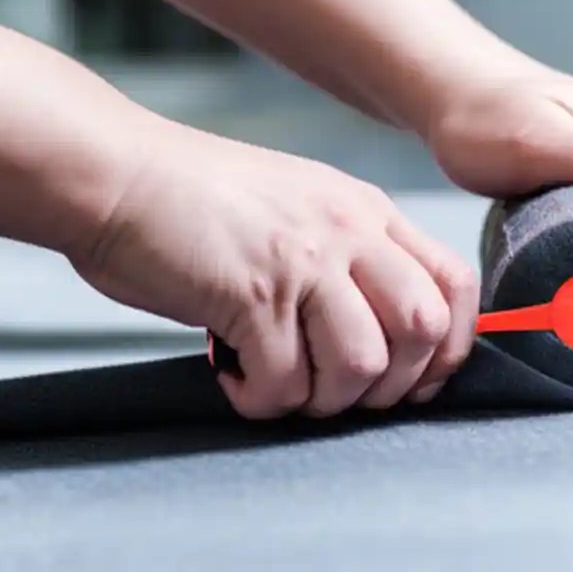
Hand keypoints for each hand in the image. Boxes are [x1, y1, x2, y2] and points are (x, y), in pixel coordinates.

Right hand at [68, 124, 477, 419]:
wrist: (117, 173)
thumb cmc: (203, 200)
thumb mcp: (305, 205)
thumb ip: (354, 256)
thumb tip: (389, 340)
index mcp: (370, 213)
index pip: (455, 286)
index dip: (449, 347)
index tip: (414, 378)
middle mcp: (348, 233)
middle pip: (423, 330)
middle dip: (392, 385)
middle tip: (339, 390)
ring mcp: (302, 261)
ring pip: (361, 365)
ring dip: (324, 399)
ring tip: (281, 381)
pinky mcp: (250, 294)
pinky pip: (283, 382)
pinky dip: (261, 398)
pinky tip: (234, 374)